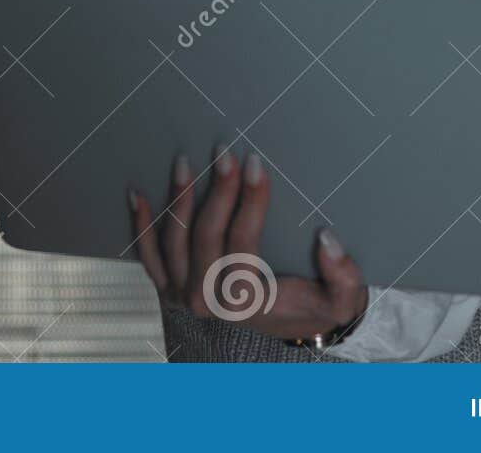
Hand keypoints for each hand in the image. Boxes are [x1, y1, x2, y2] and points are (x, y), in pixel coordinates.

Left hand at [127, 145, 368, 341]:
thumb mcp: (343, 298)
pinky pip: (149, 257)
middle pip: (205, 236)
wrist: (292, 328)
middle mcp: (208, 303)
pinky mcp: (171, 290)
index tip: (255, 163)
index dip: (249, 201)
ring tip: (185, 161)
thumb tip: (327, 239)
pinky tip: (137, 193)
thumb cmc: (316, 305)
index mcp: (246, 301)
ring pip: (174, 241)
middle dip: (217, 190)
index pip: (241, 242)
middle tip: (224, 152)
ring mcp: (184, 297)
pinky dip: (141, 225)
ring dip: (178, 198)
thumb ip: (343, 275)